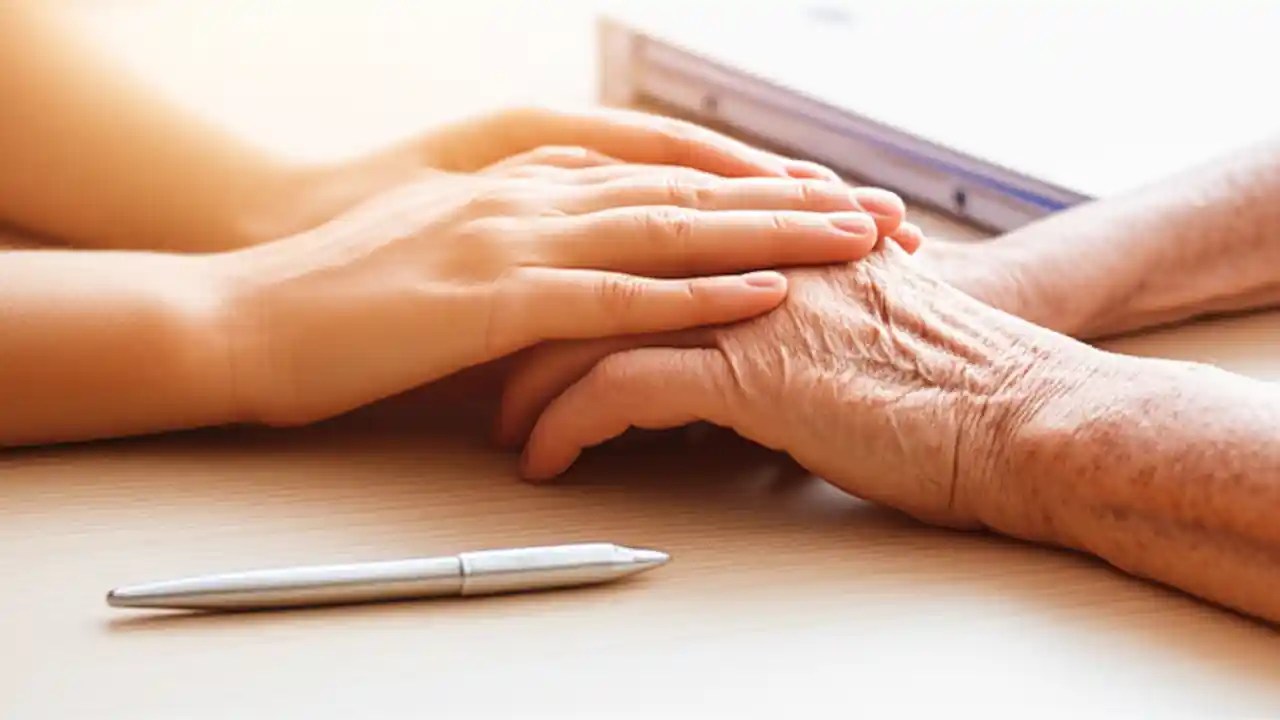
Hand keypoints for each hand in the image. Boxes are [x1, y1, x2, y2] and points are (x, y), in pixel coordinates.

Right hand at [217, 162, 900, 426]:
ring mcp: (513, 239)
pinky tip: (761, 292)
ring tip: (855, 240)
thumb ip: (526, 263)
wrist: (243, 317)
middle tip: (880, 213)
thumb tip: (596, 298)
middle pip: (689, 189)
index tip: (830, 197)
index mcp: (523, 178)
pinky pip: (613, 293)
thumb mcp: (448, 259)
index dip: (754, 183)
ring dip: (773, 232)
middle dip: (795, 199)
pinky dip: (694, 292)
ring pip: (670, 228)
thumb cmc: (344, 300)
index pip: (665, 172)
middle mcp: (530, 192)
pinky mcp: (491, 297)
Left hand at [498, 243, 1089, 527]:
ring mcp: (747, 309)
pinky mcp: (750, 372)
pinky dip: (566, 424)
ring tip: (505, 424)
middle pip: (599, 269)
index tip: (534, 310)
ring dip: (532, 380)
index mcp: (772, 235)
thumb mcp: (863, 314)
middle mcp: (749, 257)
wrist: (1024, 415)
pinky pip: (619, 389)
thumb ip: (795, 300)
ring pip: (593, 325)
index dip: (574, 269)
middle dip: (533, 324)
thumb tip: (742, 332)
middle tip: (494, 369)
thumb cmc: (951, 380)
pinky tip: (546, 455)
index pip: (639, 232)